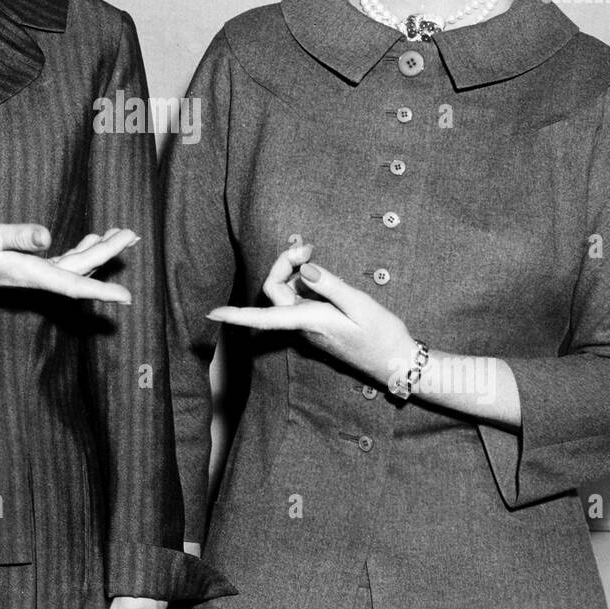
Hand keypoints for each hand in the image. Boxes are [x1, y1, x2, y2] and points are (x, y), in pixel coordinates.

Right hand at [0, 219, 137, 317]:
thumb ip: (18, 236)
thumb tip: (47, 237)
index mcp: (28, 272)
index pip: (73, 283)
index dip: (102, 291)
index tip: (127, 298)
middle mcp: (35, 277)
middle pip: (80, 270)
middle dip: (108, 253)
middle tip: (132, 234)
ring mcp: (32, 273)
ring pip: (75, 266)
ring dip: (99, 251)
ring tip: (122, 234)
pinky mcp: (27, 267)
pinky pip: (63, 263)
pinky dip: (81, 251)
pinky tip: (91, 241)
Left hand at [206, 242, 413, 385]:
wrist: (397, 362)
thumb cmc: (381, 335)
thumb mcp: (359, 305)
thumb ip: (330, 285)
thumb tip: (304, 269)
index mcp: (309, 321)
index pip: (264, 316)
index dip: (236, 315)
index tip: (212, 313)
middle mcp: (303, 325)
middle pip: (275, 291)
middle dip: (283, 264)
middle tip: (308, 246)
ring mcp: (309, 325)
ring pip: (286, 293)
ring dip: (293, 270)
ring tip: (312, 251)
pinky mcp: (317, 323)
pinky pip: (299, 298)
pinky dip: (303, 279)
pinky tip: (318, 270)